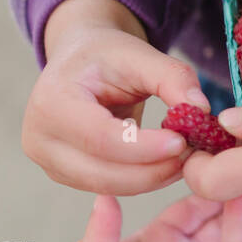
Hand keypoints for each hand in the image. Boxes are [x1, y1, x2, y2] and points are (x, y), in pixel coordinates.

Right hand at [23, 0, 212, 194]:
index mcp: (51, 102)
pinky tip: (168, 162)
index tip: (182, 142)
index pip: (100, 137)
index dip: (143, 146)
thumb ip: (173, 78)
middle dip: (154, 169)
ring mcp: (50, 162)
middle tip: (194, 154)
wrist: (80, 62)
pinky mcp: (67, 175)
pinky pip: (110, 186)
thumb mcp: (140, 55)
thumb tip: (201, 110)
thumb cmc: (107, 57)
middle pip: (102, 172)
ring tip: (186, 156)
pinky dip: (143, 179)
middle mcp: (39, 139)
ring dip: (152, 178)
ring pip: (108, 186)